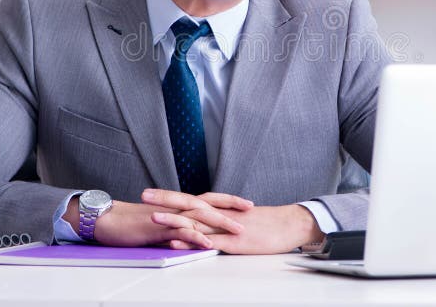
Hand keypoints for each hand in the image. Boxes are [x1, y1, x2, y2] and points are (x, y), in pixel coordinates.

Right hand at [62, 194, 244, 248]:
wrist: (109, 220)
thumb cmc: (133, 223)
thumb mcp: (162, 224)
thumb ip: (179, 227)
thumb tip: (194, 234)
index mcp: (179, 206)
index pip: (208, 199)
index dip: (228, 200)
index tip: (246, 203)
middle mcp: (177, 208)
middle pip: (209, 204)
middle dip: (231, 207)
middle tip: (251, 210)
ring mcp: (169, 217)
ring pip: (199, 216)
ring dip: (220, 223)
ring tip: (238, 230)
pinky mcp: (160, 229)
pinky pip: (181, 232)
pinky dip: (196, 238)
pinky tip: (210, 244)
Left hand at [146, 193, 324, 253]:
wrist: (291, 223)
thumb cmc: (270, 224)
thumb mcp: (242, 220)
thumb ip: (224, 223)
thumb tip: (210, 227)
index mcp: (221, 210)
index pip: (191, 199)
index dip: (171, 196)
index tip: (152, 193)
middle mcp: (221, 215)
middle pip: (189, 204)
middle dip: (165, 199)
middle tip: (144, 194)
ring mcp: (227, 227)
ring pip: (196, 222)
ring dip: (173, 219)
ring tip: (153, 217)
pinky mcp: (235, 241)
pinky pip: (210, 241)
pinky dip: (192, 241)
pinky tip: (178, 241)